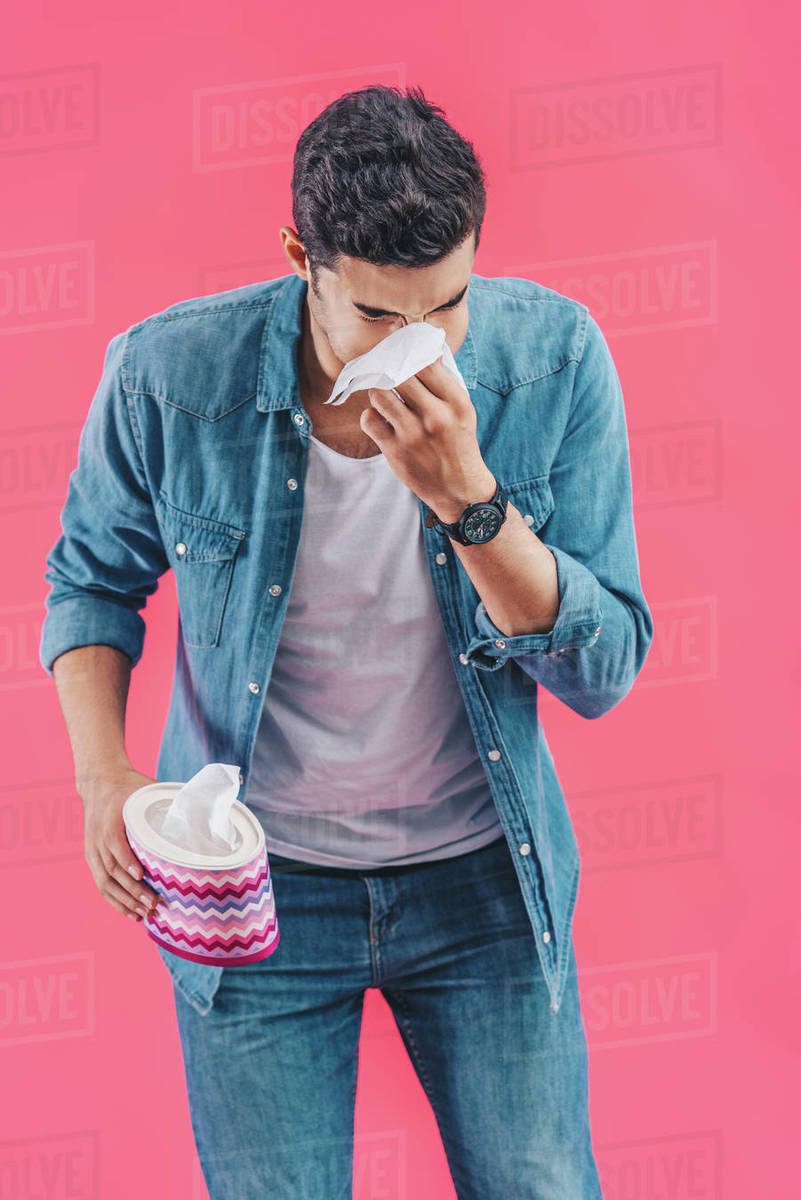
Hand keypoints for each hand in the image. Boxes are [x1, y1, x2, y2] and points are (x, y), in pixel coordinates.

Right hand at [79, 767, 164, 922]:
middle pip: (112, 869)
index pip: (115, 845)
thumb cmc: (129, 787)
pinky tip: (131, 914)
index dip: (128, 861)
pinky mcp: (92, 858)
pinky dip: (115, 901)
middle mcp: (97, 838)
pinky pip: (101, 884)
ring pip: (105, 882)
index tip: (143, 875)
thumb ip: (167, 803)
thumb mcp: (146, 790)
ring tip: (145, 914)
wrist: (99, 782)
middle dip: (133, 890)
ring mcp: (92, 850)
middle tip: (154, 903)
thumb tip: (201, 815)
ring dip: (125, 901)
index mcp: (110, 820)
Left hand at [358, 356, 495, 521]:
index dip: (409, 353)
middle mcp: (436, 417)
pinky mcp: (395, 451)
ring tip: (385, 396)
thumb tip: (425, 353)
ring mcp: (413, 434)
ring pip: (379, 394)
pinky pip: (369, 420)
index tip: (400, 352)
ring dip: (378, 392)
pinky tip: (381, 419)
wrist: (459, 489)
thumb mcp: (463, 412)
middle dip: (389, 370)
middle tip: (385, 371)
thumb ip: (445, 385)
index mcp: (457, 403)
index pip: (426, 364)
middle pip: (399, 375)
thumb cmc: (458, 445)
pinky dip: (371, 416)